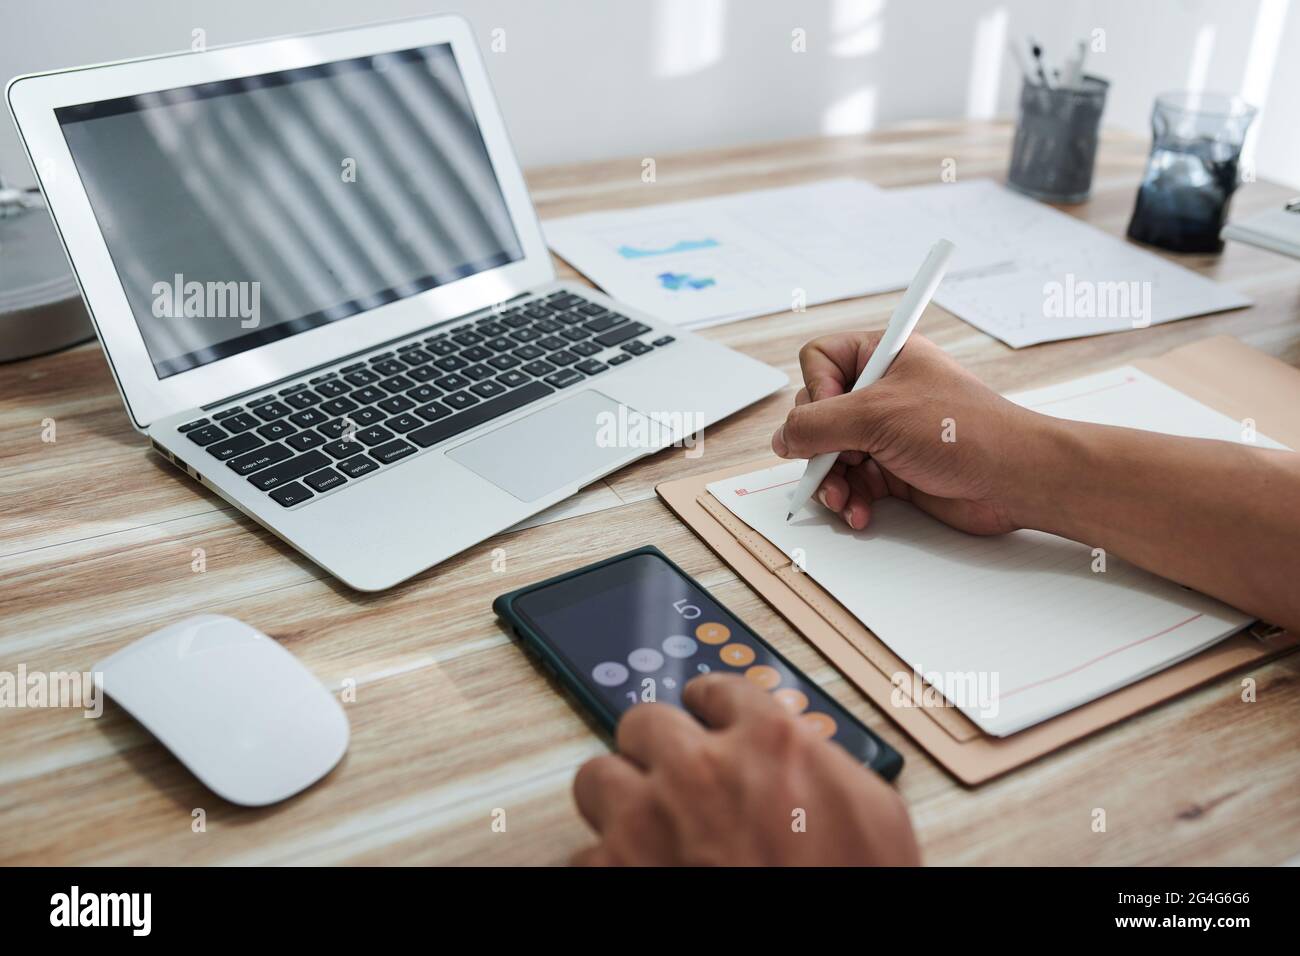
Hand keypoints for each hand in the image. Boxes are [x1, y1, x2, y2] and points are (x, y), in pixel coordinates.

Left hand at [570, 674, 918, 865]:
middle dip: (658, 747)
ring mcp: (646, 820)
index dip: (711, 707)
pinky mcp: (610, 872)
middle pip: (644, 722)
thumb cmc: (851, 888)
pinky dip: (608, 865)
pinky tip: (639, 872)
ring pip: (598, 776)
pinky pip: (585, 853)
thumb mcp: (874, 814)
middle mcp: (700, 769)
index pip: (717, 689)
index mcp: (769, 743)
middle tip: (673, 770)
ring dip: (620, 797)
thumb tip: (805, 749)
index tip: (706, 713)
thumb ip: (826, 762)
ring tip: (644, 821)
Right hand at [771, 331, 1042, 534]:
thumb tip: (783, 438)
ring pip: (830, 454)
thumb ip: (818, 424)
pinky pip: (851, 482)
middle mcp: (883, 391)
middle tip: (835, 464)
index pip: (819, 360)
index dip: (817, 391)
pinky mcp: (894, 468)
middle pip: (818, 414)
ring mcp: (887, 431)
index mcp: (883, 356)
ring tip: (844, 498)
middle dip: (820, 448)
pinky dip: (851, 498)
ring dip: (831, 481)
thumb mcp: (877, 416)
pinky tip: (861, 510)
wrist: (1012, 479)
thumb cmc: (964, 430)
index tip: (835, 417)